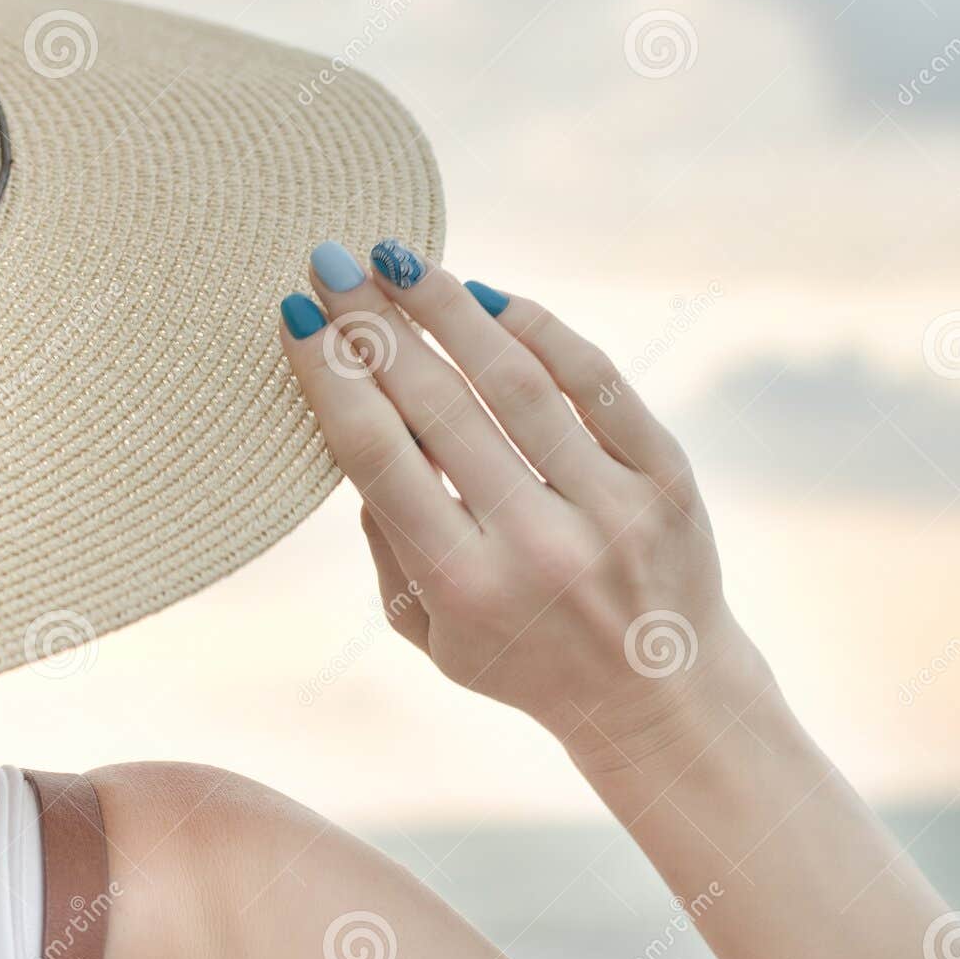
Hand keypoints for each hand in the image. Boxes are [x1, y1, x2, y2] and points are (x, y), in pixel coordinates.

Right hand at [279, 240, 770, 762]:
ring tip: (397, 260)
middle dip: (374, 324)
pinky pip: (596, 383)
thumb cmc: (519, 658)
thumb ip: (385, 540)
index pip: (378, 455)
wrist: (658, 698)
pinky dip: (539, 328)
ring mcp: (609, 506)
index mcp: (463, 585)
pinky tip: (485, 294)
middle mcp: (537, 543)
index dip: (330, 377)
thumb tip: (356, 427)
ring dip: (447, 307)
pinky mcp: (665, 478)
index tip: (295, 316)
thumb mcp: (428, 629)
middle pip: (438, 405)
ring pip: (516, 380)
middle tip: (331, 264)